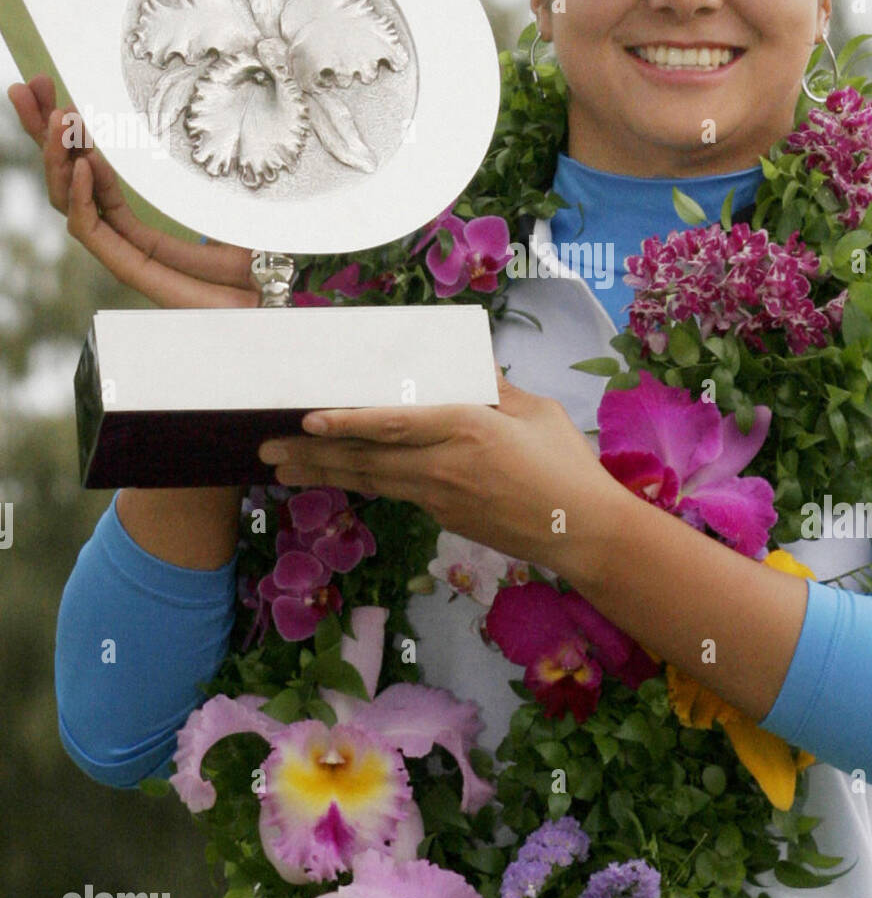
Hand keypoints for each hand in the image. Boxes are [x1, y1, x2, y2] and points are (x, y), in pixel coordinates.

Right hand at [7, 73, 257, 306]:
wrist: (278, 298)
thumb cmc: (261, 252)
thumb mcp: (229, 197)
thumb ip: (208, 171)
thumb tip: (204, 116)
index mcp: (145, 224)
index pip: (92, 172)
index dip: (71, 134)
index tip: (53, 88)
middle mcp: (128, 240)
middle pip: (70, 183)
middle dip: (46, 135)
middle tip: (28, 89)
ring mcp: (128, 257)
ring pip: (70, 203)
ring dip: (59, 158)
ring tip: (59, 119)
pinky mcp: (134, 272)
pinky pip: (92, 231)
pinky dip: (81, 196)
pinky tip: (83, 164)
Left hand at [257, 363, 626, 569]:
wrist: (581, 532)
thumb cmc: (567, 466)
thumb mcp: (537, 412)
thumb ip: (497, 387)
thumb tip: (468, 364)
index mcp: (468, 430)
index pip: (394, 426)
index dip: (348, 423)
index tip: (308, 420)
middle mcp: (444, 466)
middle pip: (366, 460)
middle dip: (312, 455)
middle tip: (264, 450)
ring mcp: (441, 498)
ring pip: (372, 481)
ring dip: (325, 473)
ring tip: (281, 468)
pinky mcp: (445, 518)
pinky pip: (395, 493)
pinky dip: (362, 483)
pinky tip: (340, 476)